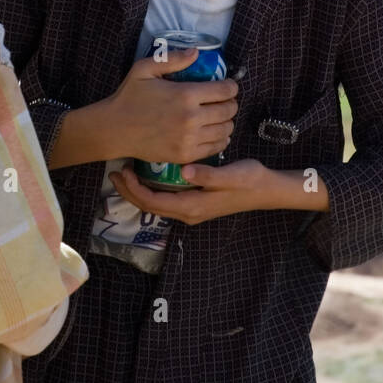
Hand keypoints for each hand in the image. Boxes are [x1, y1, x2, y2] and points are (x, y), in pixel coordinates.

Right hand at [105, 47, 238, 163]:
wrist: (114, 129)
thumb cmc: (129, 97)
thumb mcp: (145, 69)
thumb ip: (173, 59)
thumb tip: (196, 52)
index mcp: (186, 95)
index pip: (225, 90)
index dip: (231, 86)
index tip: (228, 86)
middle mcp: (191, 118)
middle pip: (229, 110)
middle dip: (231, 103)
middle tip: (225, 101)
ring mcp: (189, 139)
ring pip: (226, 130)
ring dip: (227, 121)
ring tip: (219, 116)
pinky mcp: (185, 155)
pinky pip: (216, 148)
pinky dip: (221, 139)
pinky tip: (214, 132)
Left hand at [109, 159, 274, 223]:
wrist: (267, 190)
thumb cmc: (250, 181)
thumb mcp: (232, 175)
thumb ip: (209, 175)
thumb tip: (185, 171)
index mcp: (192, 207)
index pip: (153, 202)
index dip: (134, 188)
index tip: (123, 170)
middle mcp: (188, 212)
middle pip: (149, 205)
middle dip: (129, 190)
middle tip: (116, 171)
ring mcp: (191, 209)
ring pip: (156, 203)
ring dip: (139, 189)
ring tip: (128, 171)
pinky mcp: (195, 202)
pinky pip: (166, 198)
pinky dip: (152, 187)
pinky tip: (151, 172)